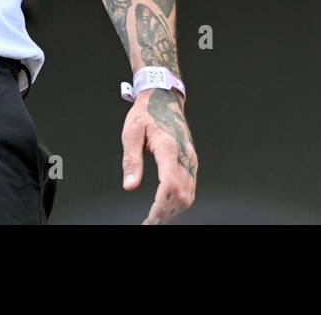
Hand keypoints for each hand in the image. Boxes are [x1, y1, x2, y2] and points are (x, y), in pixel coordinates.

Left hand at [120, 87, 197, 223]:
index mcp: (169, 147)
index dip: (160, 206)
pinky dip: (179, 201)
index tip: (149, 219)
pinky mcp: (191, 161)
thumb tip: (130, 186)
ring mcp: (190, 158)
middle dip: (165, 213)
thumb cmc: (147, 112)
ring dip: (173, 210)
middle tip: (148, 223)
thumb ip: (131, 160)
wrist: (164, 97)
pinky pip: (190, 187)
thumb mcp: (131, 132)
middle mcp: (184, 155)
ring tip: (155, 218)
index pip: (170, 184)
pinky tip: (166, 206)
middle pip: (182, 195)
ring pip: (189, 194)